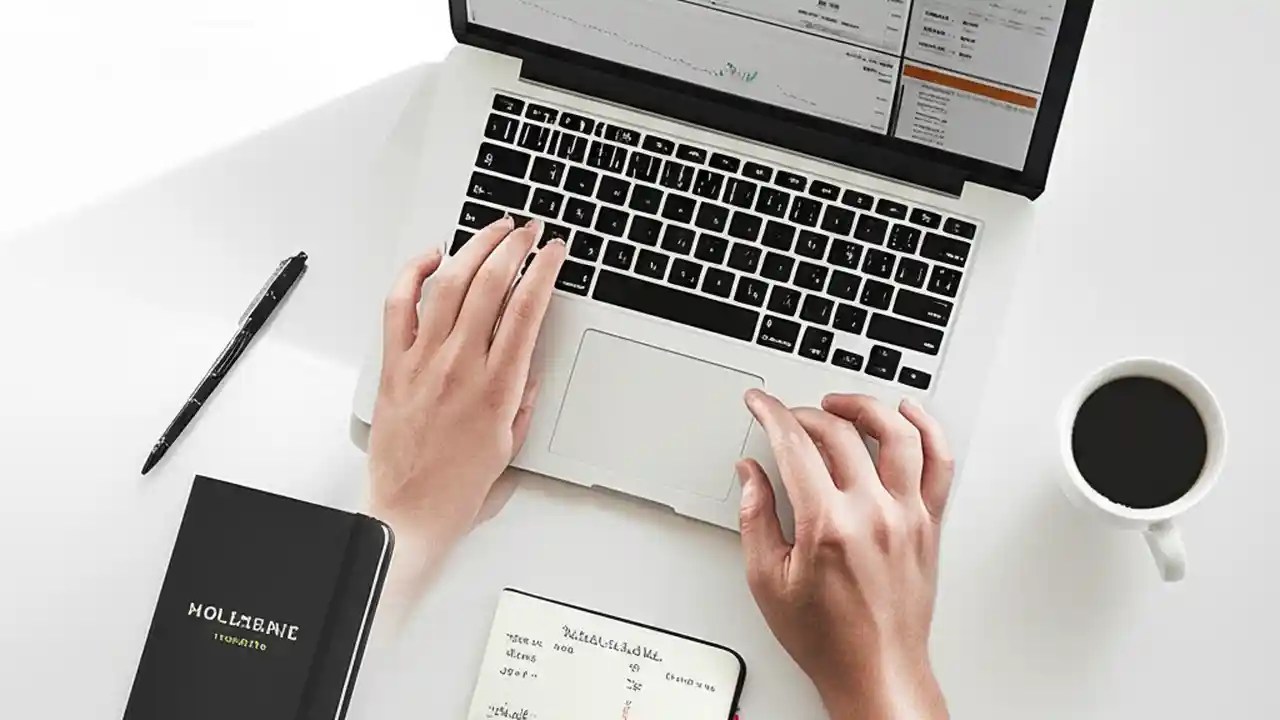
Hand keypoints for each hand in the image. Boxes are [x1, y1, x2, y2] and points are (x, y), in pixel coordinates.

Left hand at [367, 217, 565, 597]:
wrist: (407, 515)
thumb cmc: (458, 490)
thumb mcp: (511, 444)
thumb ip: (524, 397)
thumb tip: (530, 360)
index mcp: (498, 387)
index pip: (527, 309)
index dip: (545, 270)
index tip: (556, 251)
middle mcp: (460, 366)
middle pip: (490, 283)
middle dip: (515, 246)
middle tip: (529, 231)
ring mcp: (423, 361)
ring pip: (449, 284)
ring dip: (474, 247)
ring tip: (492, 231)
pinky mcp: (393, 365)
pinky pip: (399, 305)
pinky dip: (414, 273)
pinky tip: (432, 258)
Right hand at [737, 390, 952, 719]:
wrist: (876, 670)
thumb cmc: (826, 637)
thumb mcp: (767, 580)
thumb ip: (755, 517)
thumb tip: (751, 474)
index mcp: (827, 526)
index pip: (795, 446)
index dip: (772, 414)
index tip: (761, 403)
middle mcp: (872, 513)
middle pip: (840, 432)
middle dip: (805, 413)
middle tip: (788, 416)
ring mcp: (907, 516)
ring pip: (897, 433)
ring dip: (865, 406)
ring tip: (842, 404)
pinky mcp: (930, 524)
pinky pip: (939, 463)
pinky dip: (927, 428)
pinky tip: (908, 415)